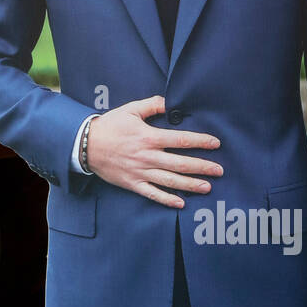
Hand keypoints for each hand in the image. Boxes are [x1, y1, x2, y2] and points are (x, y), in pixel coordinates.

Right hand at [85, 96, 221, 207]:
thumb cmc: (110, 125)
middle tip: (220, 170)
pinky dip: (167, 199)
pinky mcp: (133, 183)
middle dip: (203, 167)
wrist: (86, 144)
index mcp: (149, 137)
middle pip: (181, 163)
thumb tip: (171, 103)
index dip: (201, 141)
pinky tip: (181, 203)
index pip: (181, 140)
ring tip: (207, 187)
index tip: (216, 143)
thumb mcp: (131, 109)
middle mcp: (148, 156)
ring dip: (191, 185)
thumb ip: (153, 105)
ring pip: (171, 180)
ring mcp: (140, 172)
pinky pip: (152, 194)